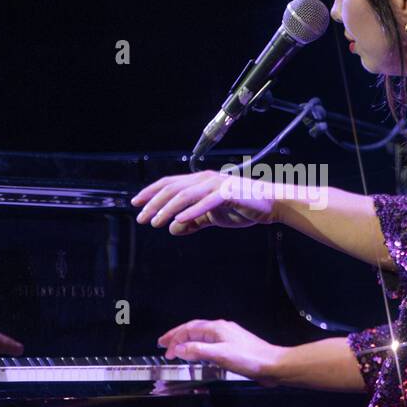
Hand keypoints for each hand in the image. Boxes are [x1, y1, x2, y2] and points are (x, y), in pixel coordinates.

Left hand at [130, 170, 276, 234]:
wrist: (270, 204)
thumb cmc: (241, 206)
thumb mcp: (212, 216)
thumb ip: (193, 221)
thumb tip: (173, 228)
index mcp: (200, 181)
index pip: (170, 183)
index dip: (150, 192)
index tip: (136, 203)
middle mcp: (205, 179)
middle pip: (173, 188)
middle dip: (154, 203)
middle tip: (142, 218)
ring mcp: (216, 184)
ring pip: (185, 195)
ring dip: (168, 209)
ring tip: (156, 222)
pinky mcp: (229, 193)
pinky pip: (206, 203)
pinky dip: (192, 211)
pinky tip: (179, 220)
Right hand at [158, 318, 286, 386]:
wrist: (272, 364)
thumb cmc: (251, 358)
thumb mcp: (220, 355)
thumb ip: (198, 351)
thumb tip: (180, 349)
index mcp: (216, 328)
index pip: (188, 330)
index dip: (174, 339)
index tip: (166, 350)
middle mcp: (221, 330)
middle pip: (193, 329)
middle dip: (177, 336)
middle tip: (164, 343)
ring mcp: (227, 337)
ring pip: (201, 336)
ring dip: (186, 341)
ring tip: (176, 348)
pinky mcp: (232, 346)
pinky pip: (209, 343)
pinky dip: (198, 347)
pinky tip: (198, 354)